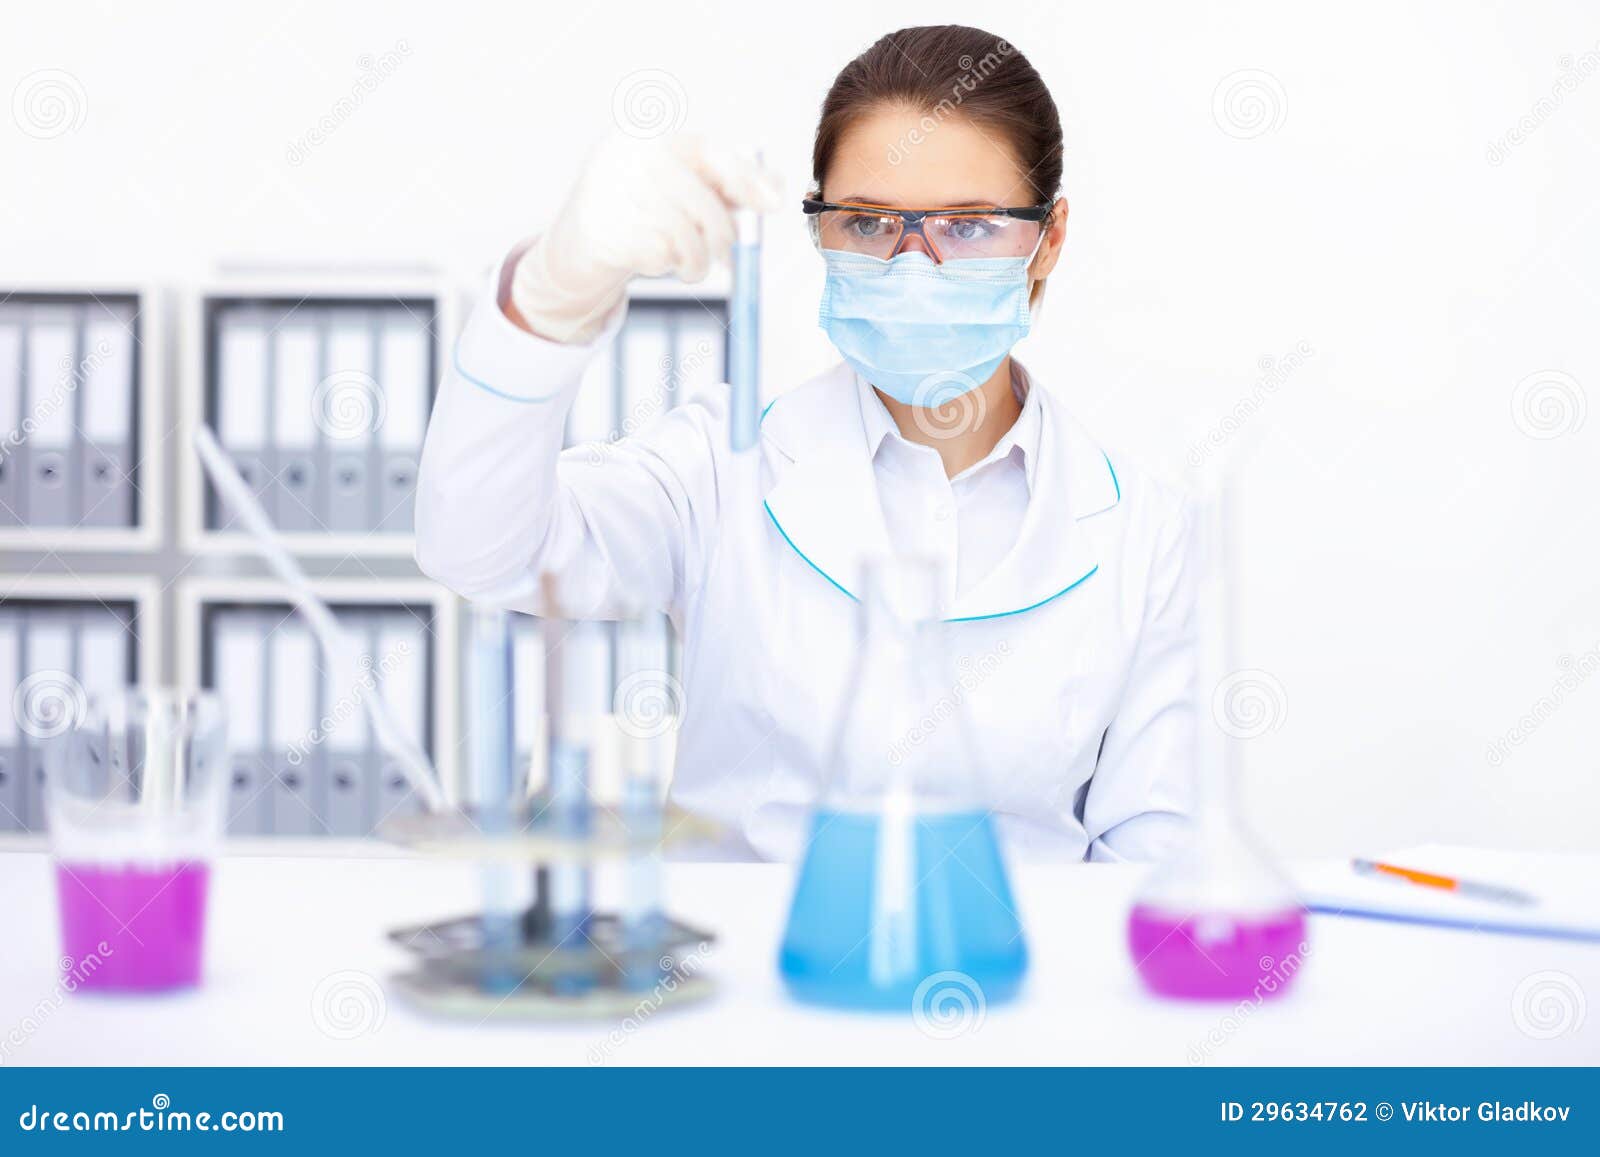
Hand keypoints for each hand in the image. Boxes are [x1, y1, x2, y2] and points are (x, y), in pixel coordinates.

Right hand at [507, 133, 780, 342]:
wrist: (574, 249)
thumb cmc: (639, 216)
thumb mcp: (680, 191)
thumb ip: (725, 186)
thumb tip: (778, 191)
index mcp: (651, 138)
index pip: (711, 155)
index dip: (747, 180)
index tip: (776, 204)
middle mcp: (628, 157)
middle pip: (704, 203)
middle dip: (724, 238)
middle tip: (728, 260)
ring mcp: (611, 193)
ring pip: (684, 236)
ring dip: (697, 263)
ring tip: (692, 269)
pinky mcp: (601, 231)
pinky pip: (658, 256)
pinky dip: (664, 267)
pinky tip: (652, 263)